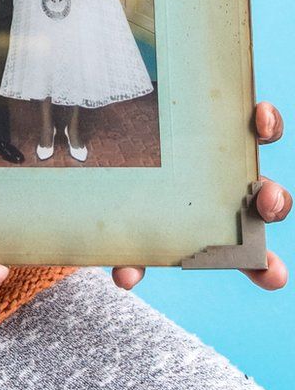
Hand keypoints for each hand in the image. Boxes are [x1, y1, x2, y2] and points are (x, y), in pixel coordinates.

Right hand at [112, 101, 289, 292]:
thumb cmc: (132, 197)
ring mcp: (231, 157)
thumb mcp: (133, 229)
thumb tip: (124, 276)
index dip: (266, 269)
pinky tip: (257, 113)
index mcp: (218, 229)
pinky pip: (255, 121)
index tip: (273, 274)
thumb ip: (133, 254)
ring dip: (271, 147)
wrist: (115, 140)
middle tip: (265, 204)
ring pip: (265, 162)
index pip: (250, 257)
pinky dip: (264, 119)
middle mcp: (232, 194)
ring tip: (262, 150)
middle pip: (267, 204)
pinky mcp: (226, 123)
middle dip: (276, 205)